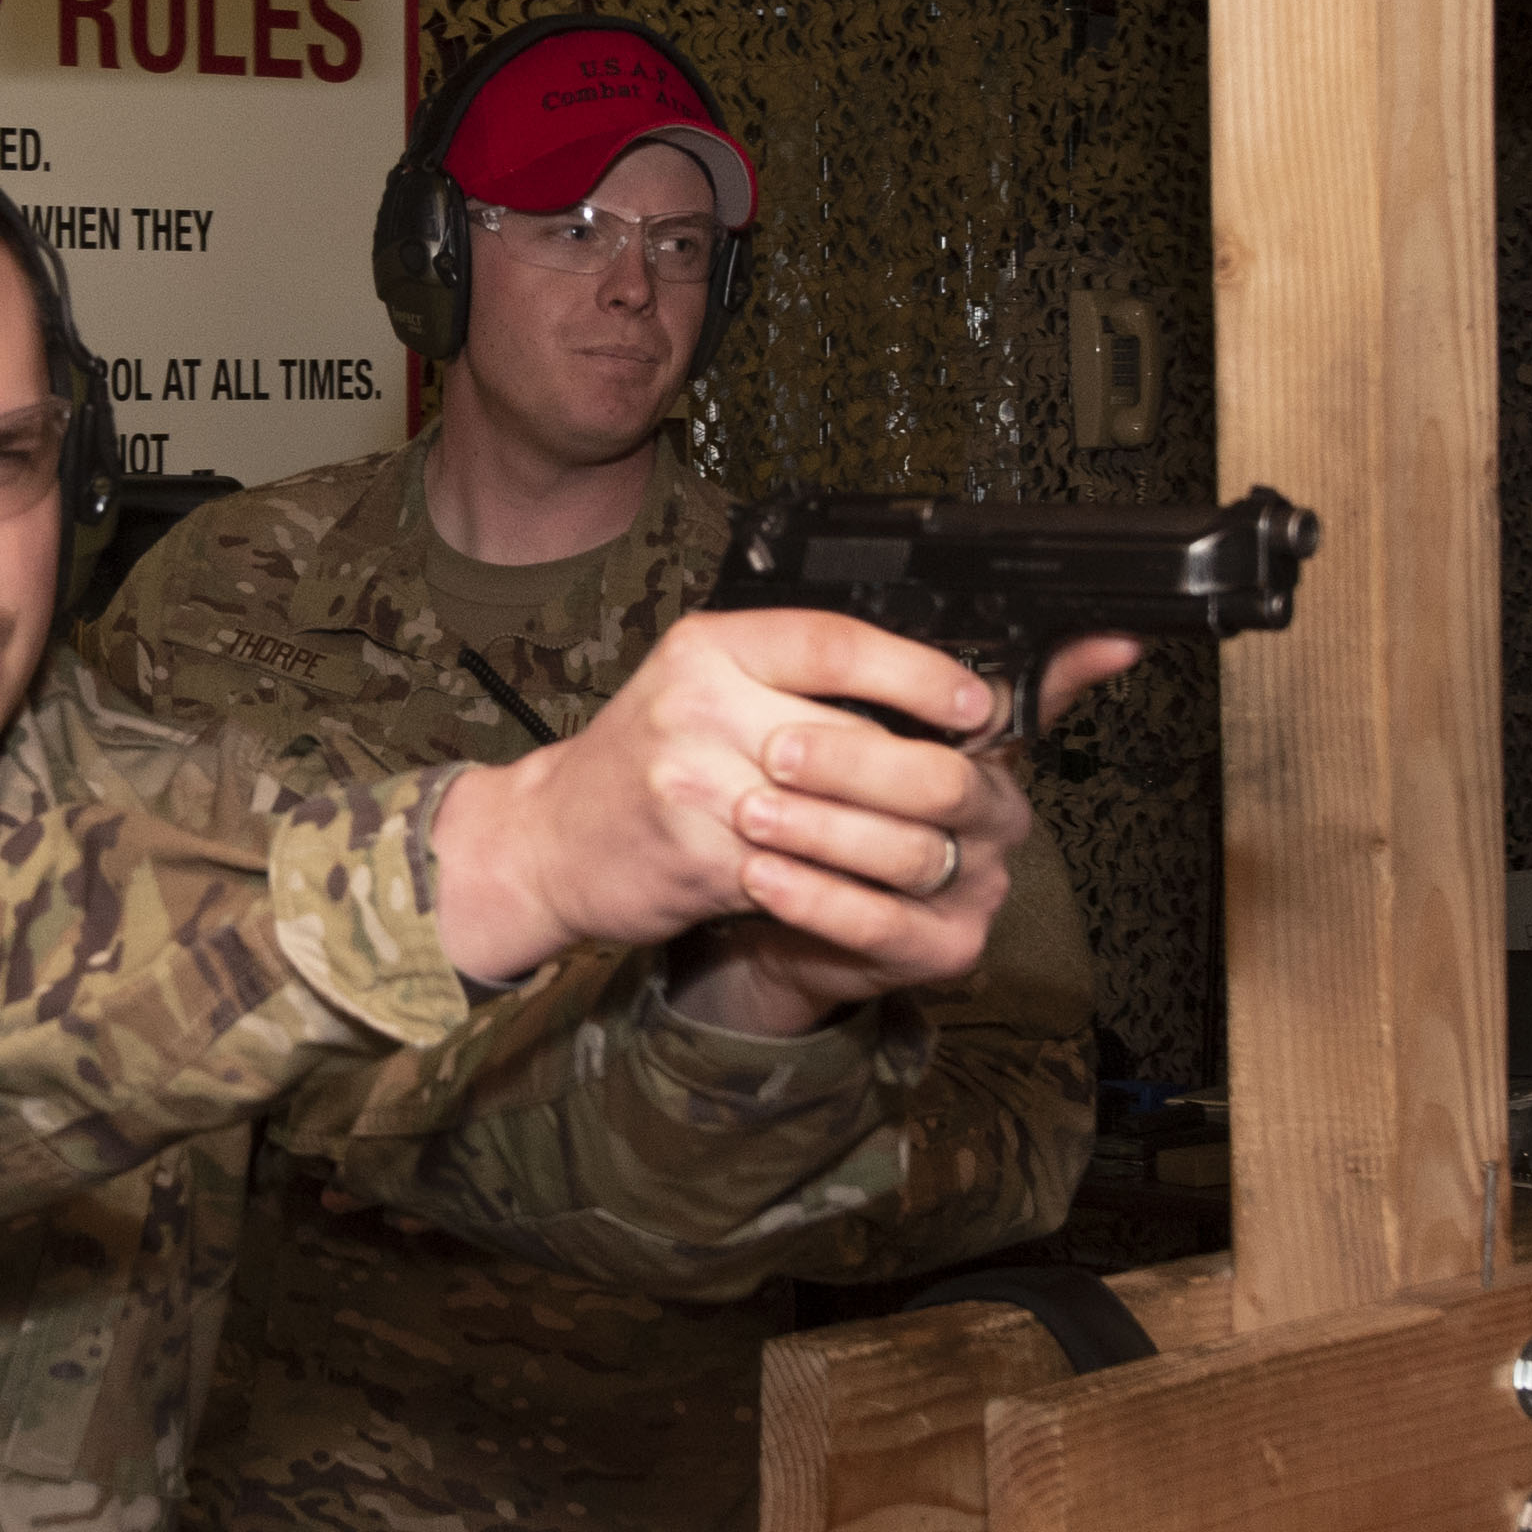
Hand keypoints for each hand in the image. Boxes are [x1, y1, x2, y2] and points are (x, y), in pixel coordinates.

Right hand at [429, 617, 1136, 989]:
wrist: (550, 838)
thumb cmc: (646, 760)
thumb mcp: (709, 685)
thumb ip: (801, 676)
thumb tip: (931, 676)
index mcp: (711, 646)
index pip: (833, 641)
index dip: (918, 672)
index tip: (978, 702)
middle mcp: (697, 702)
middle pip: (850, 736)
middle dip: (928, 773)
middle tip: (980, 790)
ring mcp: (692, 780)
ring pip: (836, 816)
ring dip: (899, 843)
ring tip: (945, 849)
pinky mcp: (696, 854)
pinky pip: (800, 875)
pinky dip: (846, 889)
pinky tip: (877, 890)